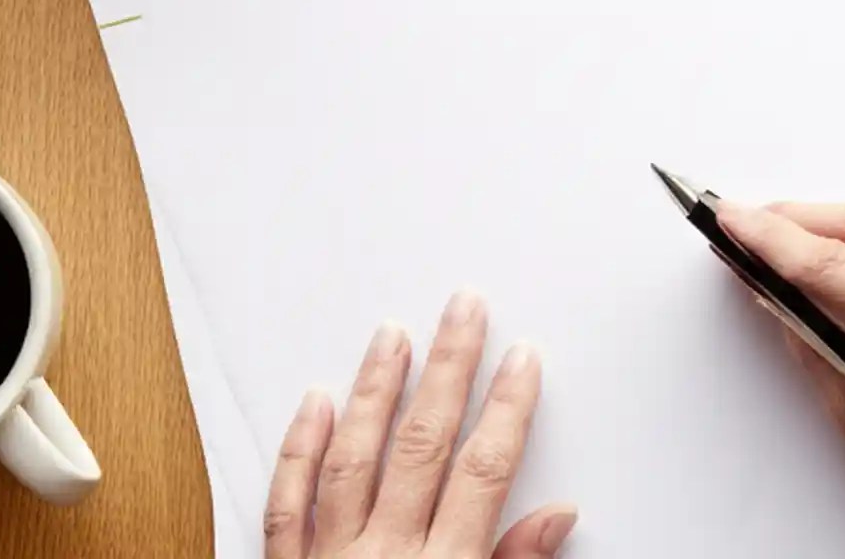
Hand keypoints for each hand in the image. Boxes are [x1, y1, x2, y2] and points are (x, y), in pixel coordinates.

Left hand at [265, 291, 575, 558]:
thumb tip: (556, 517)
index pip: (484, 472)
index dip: (507, 409)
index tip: (522, 360)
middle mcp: (386, 556)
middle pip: (422, 444)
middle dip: (449, 368)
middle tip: (464, 310)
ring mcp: (332, 558)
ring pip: (354, 457)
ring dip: (376, 389)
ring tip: (393, 334)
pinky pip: (287, 501)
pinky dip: (300, 449)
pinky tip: (316, 402)